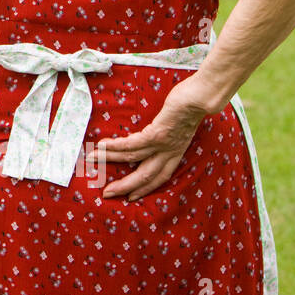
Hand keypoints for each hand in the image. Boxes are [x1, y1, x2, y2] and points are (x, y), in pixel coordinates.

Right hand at [88, 75, 216, 200]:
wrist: (202, 97)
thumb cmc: (193, 105)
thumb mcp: (184, 126)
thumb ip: (172, 133)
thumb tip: (158, 131)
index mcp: (176, 153)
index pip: (160, 177)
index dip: (145, 188)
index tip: (131, 197)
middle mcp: (170, 153)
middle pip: (145, 176)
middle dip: (125, 186)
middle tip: (107, 193)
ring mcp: (163, 144)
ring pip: (134, 158)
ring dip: (111, 160)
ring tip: (92, 159)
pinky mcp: (157, 133)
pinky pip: (132, 144)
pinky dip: (115, 146)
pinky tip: (102, 146)